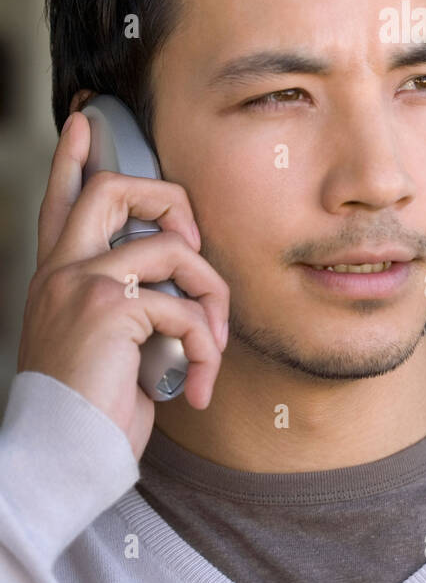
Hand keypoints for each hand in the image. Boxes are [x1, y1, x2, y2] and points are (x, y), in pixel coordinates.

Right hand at [18, 111, 229, 460]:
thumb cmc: (91, 412)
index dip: (73, 161)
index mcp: (56, 279)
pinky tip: (198, 384)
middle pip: (113, 190)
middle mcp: (61, 273)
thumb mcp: (104, 346)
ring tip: (211, 344)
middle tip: (193, 242)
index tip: (85, 123)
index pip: (61, 204)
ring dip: (211, 296)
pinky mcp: (109, 308)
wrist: (62, 458)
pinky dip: (206, 346)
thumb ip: (125, 304)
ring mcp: (81, 284)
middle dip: (170, 199)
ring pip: (172, 247)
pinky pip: (185, 306)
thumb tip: (175, 281)